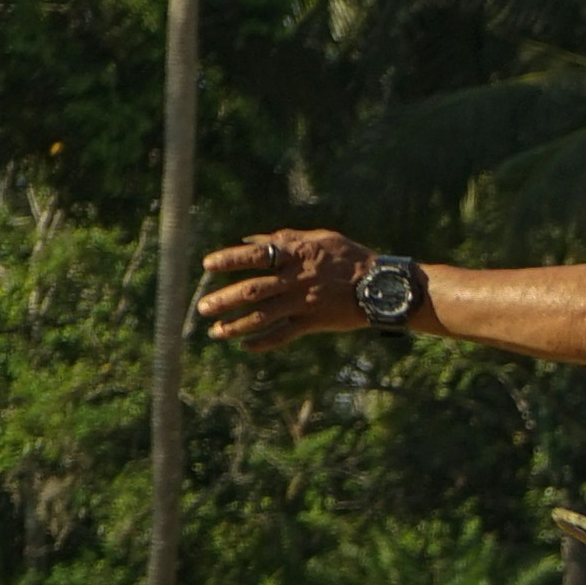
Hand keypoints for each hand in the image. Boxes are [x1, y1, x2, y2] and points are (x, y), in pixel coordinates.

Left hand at [196, 230, 373, 350]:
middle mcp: (296, 280)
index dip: (230, 260)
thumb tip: (249, 239)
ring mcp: (304, 303)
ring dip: (236, 325)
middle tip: (203, 308)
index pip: (255, 256)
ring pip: (263, 317)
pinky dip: (264, 342)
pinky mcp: (313, 322)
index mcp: (296, 255)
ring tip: (215, 332)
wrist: (382, 286)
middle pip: (252, 291)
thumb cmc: (350, 257)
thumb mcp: (319, 239)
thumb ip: (284, 238)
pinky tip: (246, 346)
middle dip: (224, 300)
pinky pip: (284, 335)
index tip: (208, 265)